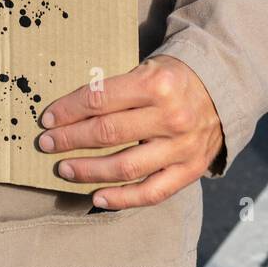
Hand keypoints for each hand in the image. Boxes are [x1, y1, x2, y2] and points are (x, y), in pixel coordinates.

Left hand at [37, 55, 224, 208]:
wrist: (222, 90)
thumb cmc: (172, 78)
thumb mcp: (146, 68)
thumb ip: (116, 88)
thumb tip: (68, 111)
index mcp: (156, 83)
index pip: (100, 99)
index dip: (68, 110)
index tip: (47, 118)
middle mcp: (170, 116)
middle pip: (107, 133)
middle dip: (70, 139)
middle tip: (45, 144)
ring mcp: (182, 147)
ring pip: (126, 167)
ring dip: (88, 171)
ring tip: (64, 169)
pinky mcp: (190, 170)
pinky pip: (152, 192)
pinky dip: (122, 199)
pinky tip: (97, 198)